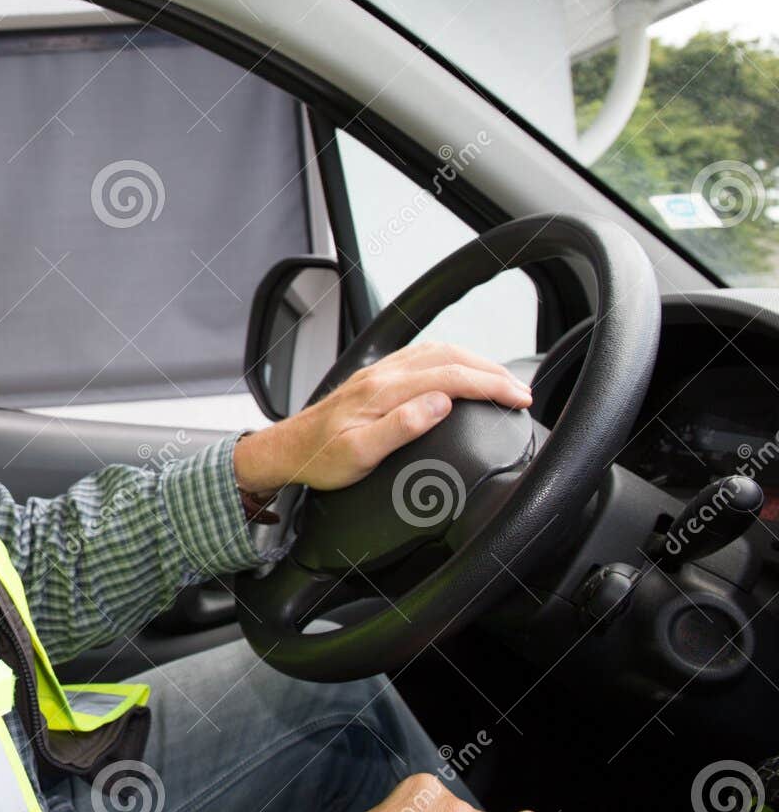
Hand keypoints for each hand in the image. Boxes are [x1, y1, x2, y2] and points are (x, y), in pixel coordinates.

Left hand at [234, 342, 531, 493]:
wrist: (289, 450)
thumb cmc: (321, 458)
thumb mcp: (359, 455)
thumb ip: (400, 427)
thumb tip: (439, 403)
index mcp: (383, 391)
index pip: (451, 378)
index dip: (490, 385)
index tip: (519, 397)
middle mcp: (383, 374)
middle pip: (450, 358)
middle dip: (492, 371)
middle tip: (522, 391)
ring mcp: (379, 372)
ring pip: (437, 352)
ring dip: (475, 362)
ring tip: (501, 380)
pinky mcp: (375, 377)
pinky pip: (421, 356)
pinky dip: (452, 359)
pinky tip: (460, 370)